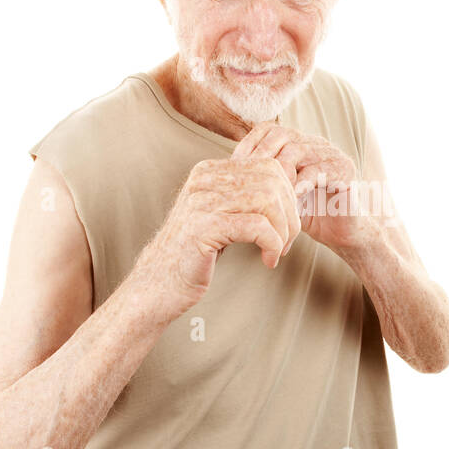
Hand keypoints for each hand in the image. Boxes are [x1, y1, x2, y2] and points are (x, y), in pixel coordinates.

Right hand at [132, 156, 299, 320]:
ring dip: (283, 231)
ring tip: (279, 251)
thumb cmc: (194, 254)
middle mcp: (204, 180)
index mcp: (209, 171)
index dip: (289, 195)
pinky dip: (273, 244)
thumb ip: (244, 196)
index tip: (286, 223)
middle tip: (287, 242)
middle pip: (272, 181)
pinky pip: (258, 226)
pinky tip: (268, 260)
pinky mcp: (205, 227)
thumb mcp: (219, 215)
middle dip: (290, 214)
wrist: (159, 283)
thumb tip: (289, 187)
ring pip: (268, 201)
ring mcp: (202, 201)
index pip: (268, 166)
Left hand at [231, 122, 367, 249]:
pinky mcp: (346, 171)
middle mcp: (315, 143)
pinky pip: (319, 171)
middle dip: (260, 158)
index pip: (267, 130)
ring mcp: (332, 154)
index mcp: (299, 143)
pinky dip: (299, 185)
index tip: (234, 172)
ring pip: (297, 150)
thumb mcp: (278, 194)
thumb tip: (221, 174)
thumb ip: (259, 180)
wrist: (342, 232)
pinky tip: (288, 202)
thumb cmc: (308, 213)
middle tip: (247, 184)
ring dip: (277, 173)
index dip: (249, 147)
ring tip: (266, 195)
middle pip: (280, 135)